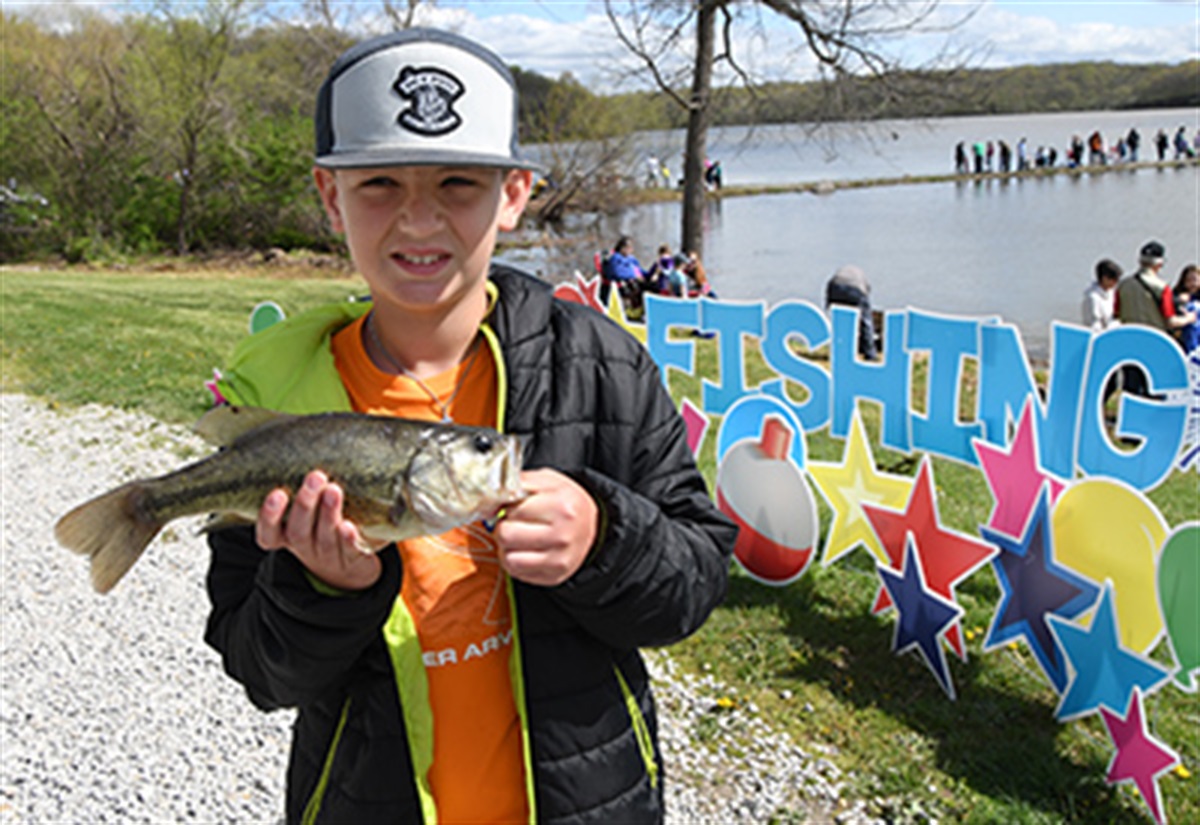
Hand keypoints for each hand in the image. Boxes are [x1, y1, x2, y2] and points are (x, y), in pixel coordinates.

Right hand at [257, 470, 382, 590]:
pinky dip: (349, 538)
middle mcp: (304, 545)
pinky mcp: (352, 557)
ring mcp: (327, 553)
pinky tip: (350, 526)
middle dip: (305, 503)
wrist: (347, 565)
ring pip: (324, 538)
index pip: (268, 531)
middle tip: (315, 476)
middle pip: (297, 530)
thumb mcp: (304, 507)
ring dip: (328, 513)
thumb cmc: (321, 523)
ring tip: (334, 490)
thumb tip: (299, 432)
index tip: (276, 493)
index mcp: (286, 533)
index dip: (268, 516)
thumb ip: (299, 478)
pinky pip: (350, 551)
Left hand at [493, 469, 597, 586]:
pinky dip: (514, 560)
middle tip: (512, 523)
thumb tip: (490, 494)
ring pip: (508, 558)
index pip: (512, 510)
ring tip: (517, 538)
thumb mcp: (548, 481)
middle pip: (506, 535)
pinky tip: (523, 550)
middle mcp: (561, 536)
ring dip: (506, 547)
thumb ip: (520, 482)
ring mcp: (558, 559)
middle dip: (504, 527)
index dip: (506, 507)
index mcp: (561, 507)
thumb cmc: (566, 502)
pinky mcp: (553, 576)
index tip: (512, 507)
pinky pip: (516, 572)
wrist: (593, 526)